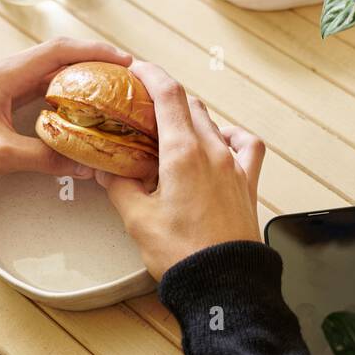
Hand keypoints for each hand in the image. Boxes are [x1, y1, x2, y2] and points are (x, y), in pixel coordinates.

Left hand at [0, 37, 132, 187]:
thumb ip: (43, 157)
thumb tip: (85, 164)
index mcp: (6, 74)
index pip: (58, 51)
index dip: (93, 51)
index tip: (122, 59)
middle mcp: (7, 71)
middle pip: (60, 55)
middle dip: (95, 60)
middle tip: (125, 74)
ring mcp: (4, 83)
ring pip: (51, 69)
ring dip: (81, 74)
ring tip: (110, 87)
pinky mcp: (2, 97)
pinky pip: (41, 85)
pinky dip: (65, 89)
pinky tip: (80, 105)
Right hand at [95, 60, 264, 279]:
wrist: (224, 285)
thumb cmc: (183, 255)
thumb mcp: (137, 219)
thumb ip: (120, 186)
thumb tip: (107, 170)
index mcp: (183, 153)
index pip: (168, 93)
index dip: (151, 73)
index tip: (136, 69)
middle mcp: (212, 151)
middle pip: (189, 104)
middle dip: (165, 98)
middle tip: (144, 107)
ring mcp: (233, 165)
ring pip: (212, 122)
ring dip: (191, 117)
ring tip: (172, 130)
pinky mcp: (247, 182)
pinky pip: (246, 145)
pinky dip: (232, 136)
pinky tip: (220, 143)